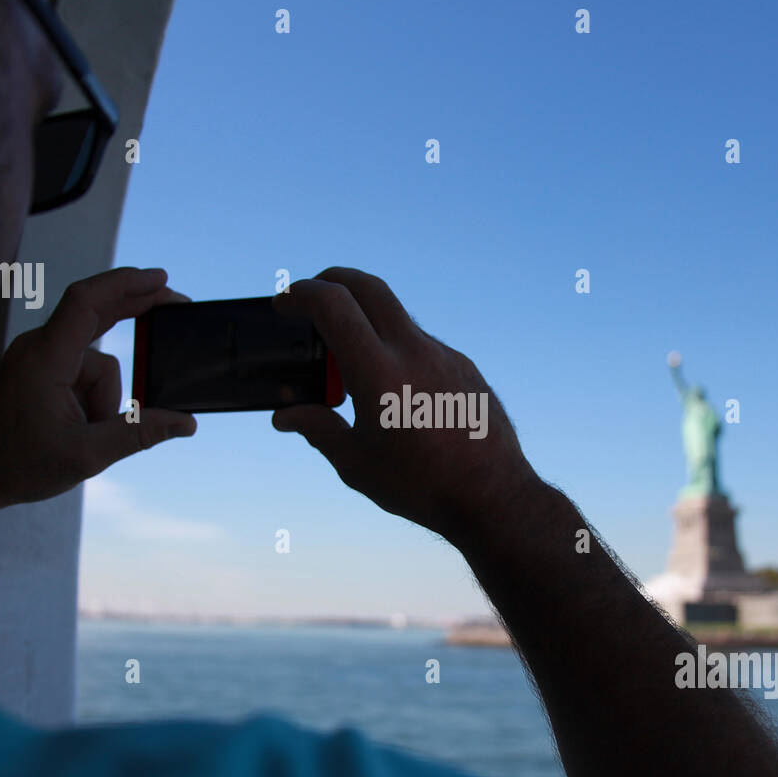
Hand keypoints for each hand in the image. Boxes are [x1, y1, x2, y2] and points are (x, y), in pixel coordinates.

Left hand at [0, 267, 196, 515]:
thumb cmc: (22, 467)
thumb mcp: (88, 455)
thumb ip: (140, 433)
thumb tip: (187, 422)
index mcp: (43, 359)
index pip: (86, 302)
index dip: (126, 283)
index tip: (160, 278)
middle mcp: (35, 348)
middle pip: (95, 313)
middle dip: (137, 310)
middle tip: (177, 306)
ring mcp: (34, 357)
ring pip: (94, 359)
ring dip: (105, 394)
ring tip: (90, 432)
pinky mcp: (36, 369)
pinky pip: (80, 368)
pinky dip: (93, 393)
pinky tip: (85, 422)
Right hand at [270, 267, 541, 544]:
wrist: (493, 497)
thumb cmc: (421, 486)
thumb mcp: (356, 463)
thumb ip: (317, 429)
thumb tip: (284, 416)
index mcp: (380, 373)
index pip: (333, 304)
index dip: (301, 293)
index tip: (285, 303)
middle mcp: (414, 352)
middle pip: (368, 286)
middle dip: (332, 279)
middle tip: (310, 298)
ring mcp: (444, 354)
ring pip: (396, 315)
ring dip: (365, 320)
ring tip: (348, 365)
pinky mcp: (465, 365)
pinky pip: (421, 343)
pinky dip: (395, 348)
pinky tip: (391, 388)